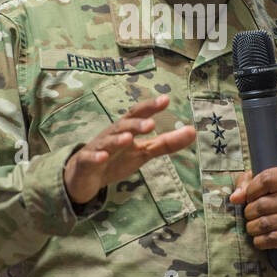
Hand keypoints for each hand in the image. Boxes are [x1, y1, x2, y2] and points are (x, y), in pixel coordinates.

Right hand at [63, 94, 196, 204]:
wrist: (84, 176)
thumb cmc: (116, 158)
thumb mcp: (143, 151)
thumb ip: (166, 142)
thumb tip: (192, 131)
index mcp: (126, 129)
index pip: (138, 115)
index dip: (150, 107)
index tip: (166, 99)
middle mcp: (111, 135)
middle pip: (123, 125)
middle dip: (136, 124)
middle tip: (151, 124)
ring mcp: (97, 148)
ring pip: (107, 141)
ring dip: (118, 139)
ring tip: (129, 138)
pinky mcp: (86, 163)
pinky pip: (90, 159)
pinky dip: (96, 157)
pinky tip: (103, 157)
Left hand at [229, 167, 276, 257]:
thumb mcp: (266, 185)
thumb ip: (247, 185)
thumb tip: (235, 198)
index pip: (266, 179)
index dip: (251, 190)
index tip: (250, 197)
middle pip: (263, 204)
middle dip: (249, 211)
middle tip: (250, 214)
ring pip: (265, 223)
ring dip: (252, 227)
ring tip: (254, 226)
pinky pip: (272, 239)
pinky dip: (260, 240)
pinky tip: (261, 237)